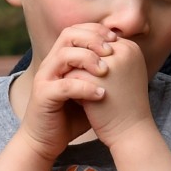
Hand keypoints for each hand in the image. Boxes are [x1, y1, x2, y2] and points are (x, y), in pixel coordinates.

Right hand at [16, 24, 115, 157]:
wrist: (46, 140)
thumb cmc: (70, 115)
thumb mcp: (89, 90)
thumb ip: (101, 75)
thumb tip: (128, 60)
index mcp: (60, 59)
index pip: (76, 31)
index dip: (96, 30)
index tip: (116, 39)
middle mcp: (50, 64)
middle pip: (68, 35)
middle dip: (92, 39)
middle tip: (111, 50)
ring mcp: (45, 79)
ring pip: (64, 55)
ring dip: (88, 59)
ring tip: (106, 71)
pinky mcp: (43, 96)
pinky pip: (64, 86)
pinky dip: (85, 87)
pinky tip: (101, 94)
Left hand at [78, 36, 153, 145]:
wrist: (130, 132)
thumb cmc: (124, 104)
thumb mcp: (121, 73)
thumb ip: (108, 56)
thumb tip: (82, 43)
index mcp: (131, 47)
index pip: (97, 41)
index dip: (90, 60)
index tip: (96, 80)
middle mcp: (123, 50)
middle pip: (86, 47)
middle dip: (81, 65)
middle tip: (87, 86)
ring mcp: (111, 63)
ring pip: (77, 59)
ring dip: (75, 75)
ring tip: (83, 92)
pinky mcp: (97, 78)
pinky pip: (71, 74)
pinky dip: (71, 87)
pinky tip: (79, 100)